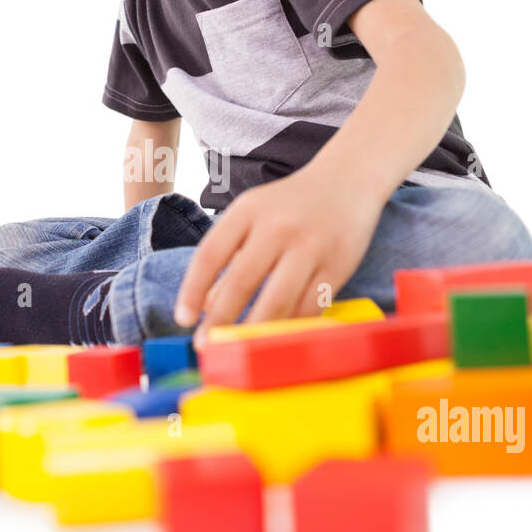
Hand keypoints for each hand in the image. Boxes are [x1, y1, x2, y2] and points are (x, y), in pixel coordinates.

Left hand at [173, 161, 381, 344]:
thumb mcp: (252, 216)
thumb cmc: (290, 205)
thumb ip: (228, 255)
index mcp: (248, 211)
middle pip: (242, 282)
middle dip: (220, 321)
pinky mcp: (337, 266)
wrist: (348, 180)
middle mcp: (277, 227)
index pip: (210, 254)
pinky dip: (290, 328)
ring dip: (254, 332)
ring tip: (239, 351)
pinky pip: (309, 308)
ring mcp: (310, 246)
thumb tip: (205, 305)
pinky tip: (276, 340)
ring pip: (278, 301)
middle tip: (205, 346)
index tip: (183, 319)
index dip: (192, 289)